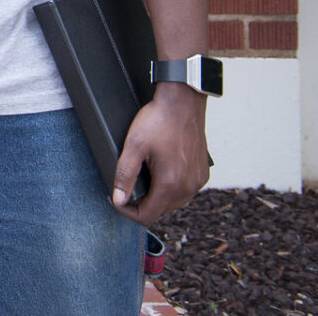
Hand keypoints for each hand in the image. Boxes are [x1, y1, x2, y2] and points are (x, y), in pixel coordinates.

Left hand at [112, 83, 208, 224]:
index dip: (127, 211)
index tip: (115, 199)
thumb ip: (124, 174)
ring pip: (173, 202)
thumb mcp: (134, 146)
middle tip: (124, 186)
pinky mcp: (202, 173)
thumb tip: (118, 199)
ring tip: (141, 177)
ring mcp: (198, 181)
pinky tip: (159, 172)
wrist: (183, 102)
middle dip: (140, 203)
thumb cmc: (158, 120)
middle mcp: (188, 187)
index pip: (147, 216)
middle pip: (160, 210)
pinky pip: (184, 191)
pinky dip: (170, 187)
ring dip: (155, 196)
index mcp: (171, 184)